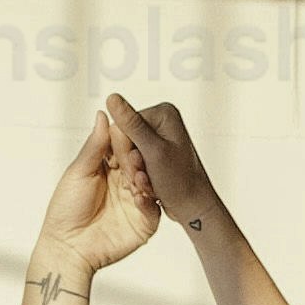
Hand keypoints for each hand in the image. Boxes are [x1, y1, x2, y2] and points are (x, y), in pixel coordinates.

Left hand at [31, 111, 158, 288]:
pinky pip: (152, 207)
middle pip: (139, 163)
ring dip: (144, 177)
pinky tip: (139, 194)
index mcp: (108, 169)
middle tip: (133, 154)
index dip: (124, 140)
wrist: (67, 248)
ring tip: (137, 173)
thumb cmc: (66, 210)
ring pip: (149, 183)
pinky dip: (147, 199)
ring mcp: (136, 202)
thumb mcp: (79, 172)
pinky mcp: (144, 222)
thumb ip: (95, 146)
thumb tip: (103, 115)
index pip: (123, 147)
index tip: (127, 130)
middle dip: (136, 158)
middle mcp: (124, 183)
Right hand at [109, 92, 223, 238]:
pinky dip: (138, 176)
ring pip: (125, 153)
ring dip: (134, 173)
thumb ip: (130, 124)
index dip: (124, 153)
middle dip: (130, 164)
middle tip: (145, 179)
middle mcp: (160, 120)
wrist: (192, 207)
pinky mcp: (153, 151)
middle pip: (122, 139)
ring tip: (150, 184)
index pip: (121, 127)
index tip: (139, 171)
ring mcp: (156, 136)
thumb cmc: (180, 182)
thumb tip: (112, 97)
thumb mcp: (152, 151)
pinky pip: (132, 161)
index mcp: (162, 113)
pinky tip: (151, 185)